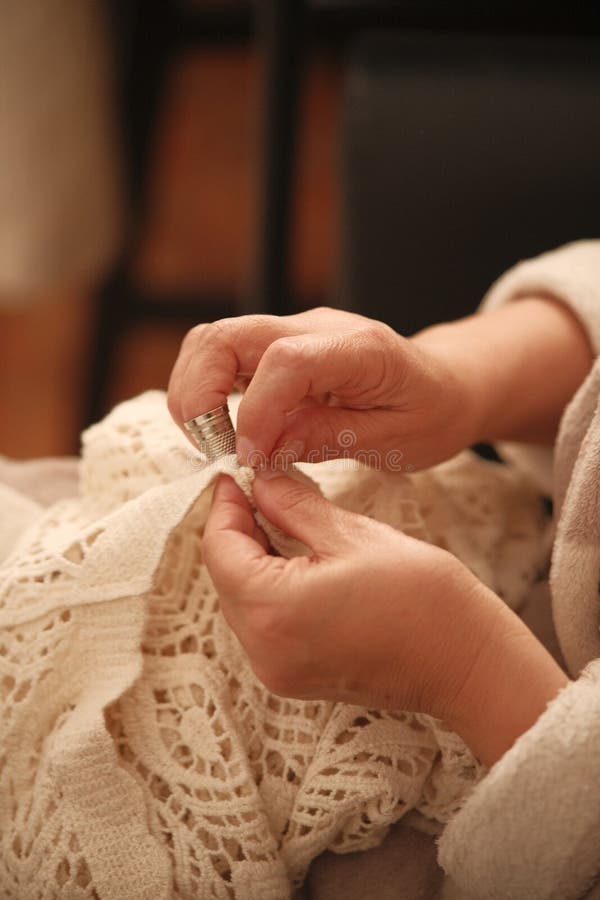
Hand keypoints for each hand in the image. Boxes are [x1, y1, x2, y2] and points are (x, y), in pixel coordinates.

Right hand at [168, 307, 476, 469]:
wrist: (446, 384)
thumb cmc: (429, 413)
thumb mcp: (392, 442)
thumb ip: (323, 439)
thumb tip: (258, 453)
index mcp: (357, 348)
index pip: (284, 362)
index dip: (255, 413)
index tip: (251, 460)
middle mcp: (315, 328)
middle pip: (224, 336)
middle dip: (199, 397)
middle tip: (214, 451)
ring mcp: (291, 332)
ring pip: (211, 342)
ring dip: (195, 394)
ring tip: (217, 444)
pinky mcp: (277, 347)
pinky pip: (222, 357)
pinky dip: (206, 393)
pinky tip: (226, 432)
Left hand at [204, 472, 567, 764]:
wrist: (467, 662)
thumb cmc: (423, 597)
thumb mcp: (351, 535)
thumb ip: (293, 506)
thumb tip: (259, 482)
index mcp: (273, 610)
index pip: (219, 549)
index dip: (224, 507)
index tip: (235, 478)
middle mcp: (263, 650)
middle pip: (225, 577)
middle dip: (238, 531)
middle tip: (260, 491)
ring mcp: (277, 671)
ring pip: (242, 601)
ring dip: (253, 560)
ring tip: (281, 520)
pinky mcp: (294, 678)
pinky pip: (263, 625)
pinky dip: (269, 589)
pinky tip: (295, 560)